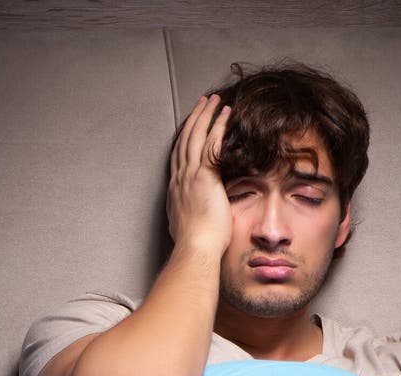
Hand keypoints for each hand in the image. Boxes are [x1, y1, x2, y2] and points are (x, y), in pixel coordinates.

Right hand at [167, 94, 232, 255]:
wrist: (195, 249)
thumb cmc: (196, 246)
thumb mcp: (188, 226)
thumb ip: (192, 215)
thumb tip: (197, 215)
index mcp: (176, 191)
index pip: (179, 157)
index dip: (185, 139)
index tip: (191, 127)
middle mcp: (179, 179)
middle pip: (185, 140)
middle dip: (194, 119)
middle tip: (202, 103)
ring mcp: (189, 176)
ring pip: (195, 136)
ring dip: (205, 115)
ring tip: (214, 100)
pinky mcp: (203, 177)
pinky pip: (210, 144)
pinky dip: (217, 126)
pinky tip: (225, 114)